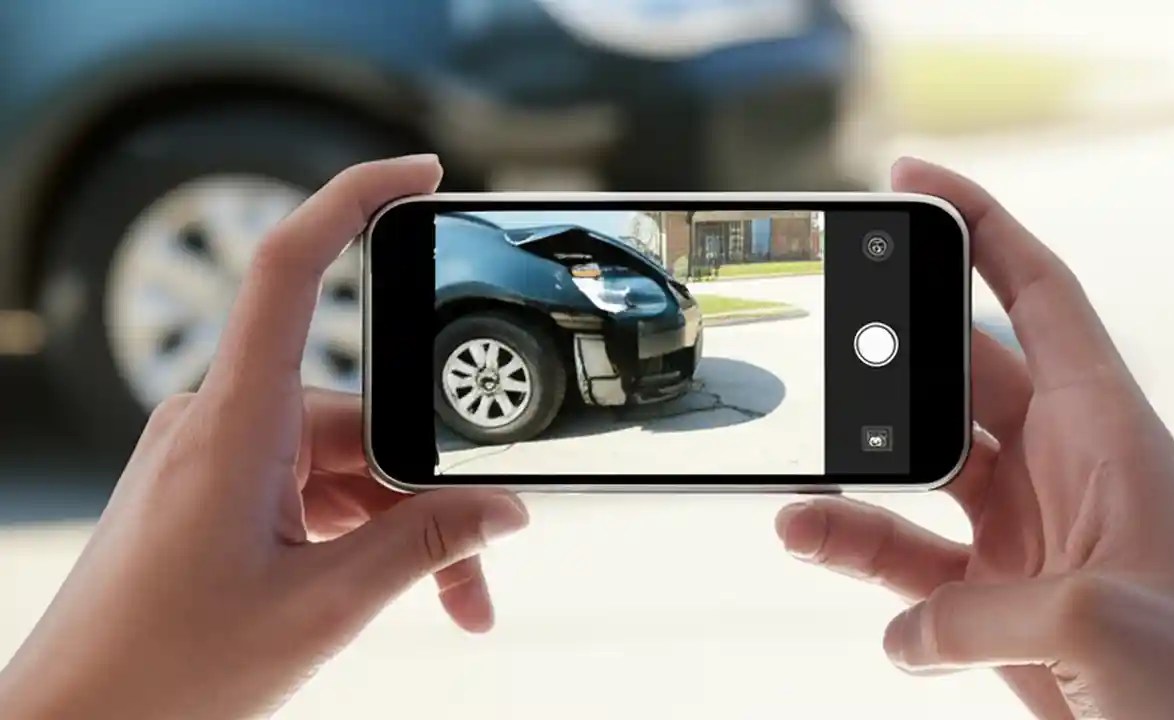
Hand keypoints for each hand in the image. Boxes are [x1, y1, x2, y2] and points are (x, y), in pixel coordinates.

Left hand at [0, 156, 529, 719]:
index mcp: (237, 423)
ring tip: (451, 601)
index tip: (420, 175)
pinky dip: (364, 535)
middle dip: (430, 490)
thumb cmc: (165, 668)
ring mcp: (225, 456)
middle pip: (365, 420)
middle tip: (480, 558)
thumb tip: (503, 511)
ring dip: (404, 531)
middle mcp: (228, 421)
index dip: (353, 198)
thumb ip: (424, 547)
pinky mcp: (225, 489)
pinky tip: (399, 588)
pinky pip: (318, 491)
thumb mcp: (322, 607)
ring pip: (350, 467)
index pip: (289, 269)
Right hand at [775, 158, 1173, 718]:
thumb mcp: (1097, 621)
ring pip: (913, 473)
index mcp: (1107, 431)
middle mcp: (1057, 467)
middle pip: (952, 376)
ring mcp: (1018, 531)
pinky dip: (869, 576)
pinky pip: (905, 564)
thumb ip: (977, 609)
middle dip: (886, 358)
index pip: (1038, 295)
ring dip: (853, 480)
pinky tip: (877, 615)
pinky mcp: (990, 597)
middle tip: (818, 343)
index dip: (981, 225)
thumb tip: (905, 626)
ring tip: (796, 491)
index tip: (911, 179)